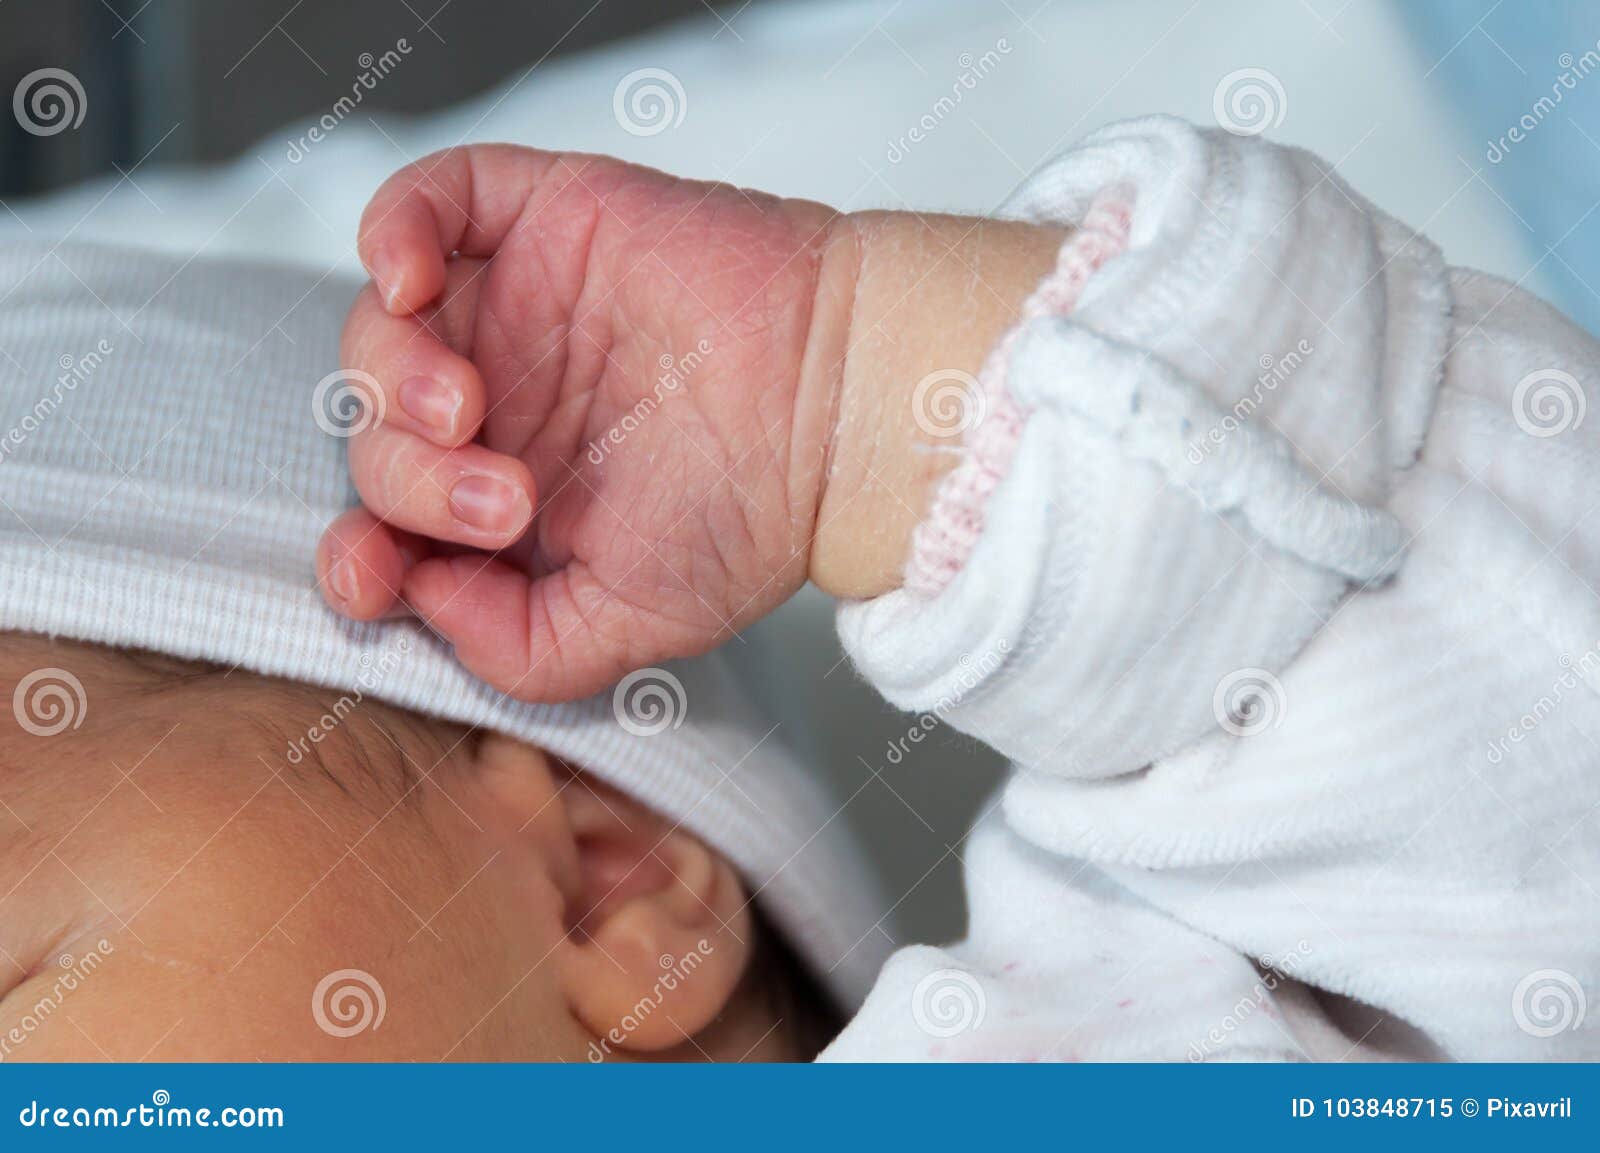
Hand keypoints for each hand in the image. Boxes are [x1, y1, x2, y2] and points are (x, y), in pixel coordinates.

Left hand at [318, 145, 1062, 700]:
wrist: (838, 410)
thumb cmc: (753, 515)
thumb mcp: (629, 628)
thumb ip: (514, 651)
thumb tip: (422, 599)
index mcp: (504, 500)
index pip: (382, 525)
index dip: (355, 555)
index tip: (375, 577)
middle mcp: (496, 404)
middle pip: (374, 434)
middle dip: (409, 483)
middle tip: (504, 501)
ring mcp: (511, 309)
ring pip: (380, 328)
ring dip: (393, 379)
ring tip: (467, 413)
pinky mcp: (541, 222)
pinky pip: (429, 200)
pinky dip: (392, 232)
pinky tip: (407, 284)